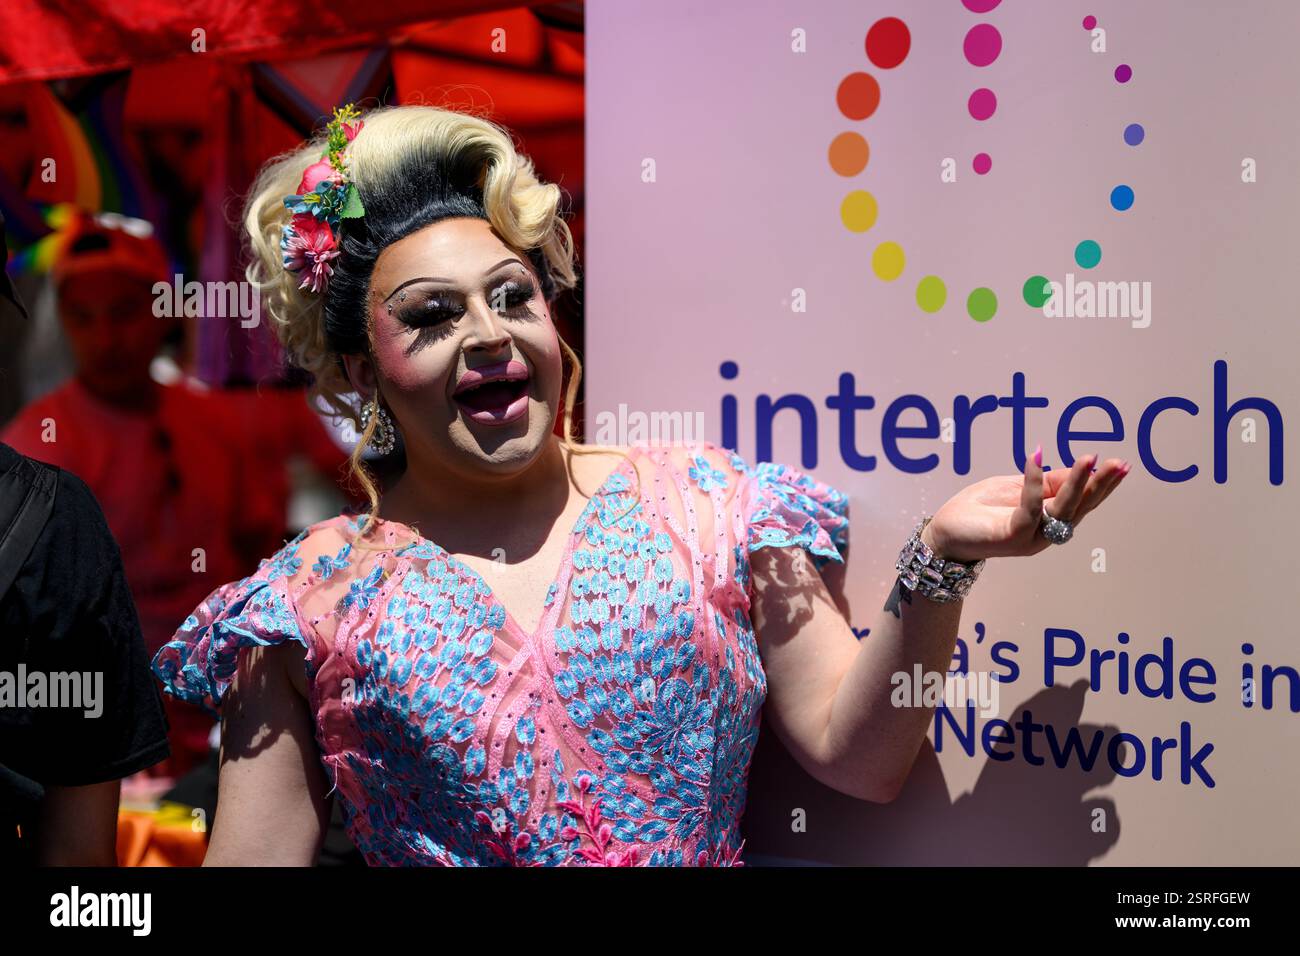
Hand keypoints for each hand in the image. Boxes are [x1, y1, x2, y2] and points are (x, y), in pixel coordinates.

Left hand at [921, 445, 1130, 561]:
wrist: (945, 532)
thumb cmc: (981, 509)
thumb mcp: (1017, 487)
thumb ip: (1047, 482)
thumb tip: (1079, 468)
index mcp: (1050, 520)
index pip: (1083, 501)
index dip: (1102, 484)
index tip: (1122, 465)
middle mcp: (1047, 532)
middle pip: (1080, 507)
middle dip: (1101, 484)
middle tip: (1120, 463)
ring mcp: (1031, 537)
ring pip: (1061, 509)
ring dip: (1076, 483)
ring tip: (1089, 459)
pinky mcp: (1012, 537)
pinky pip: (1029, 509)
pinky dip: (1033, 483)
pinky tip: (1036, 460)